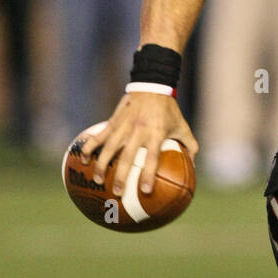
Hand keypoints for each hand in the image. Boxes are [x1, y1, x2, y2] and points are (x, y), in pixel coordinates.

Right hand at [79, 93, 198, 196]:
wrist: (151, 85)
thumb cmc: (169, 109)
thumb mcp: (182, 126)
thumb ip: (190, 146)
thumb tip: (193, 167)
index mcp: (155, 134)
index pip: (151, 158)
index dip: (148, 175)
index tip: (145, 191)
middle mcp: (138, 131)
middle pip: (126, 158)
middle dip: (120, 176)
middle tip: (117, 193)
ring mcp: (123, 127)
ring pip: (108, 149)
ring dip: (101, 165)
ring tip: (97, 180)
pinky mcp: (113, 122)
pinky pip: (98, 137)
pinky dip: (89, 147)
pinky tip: (83, 160)